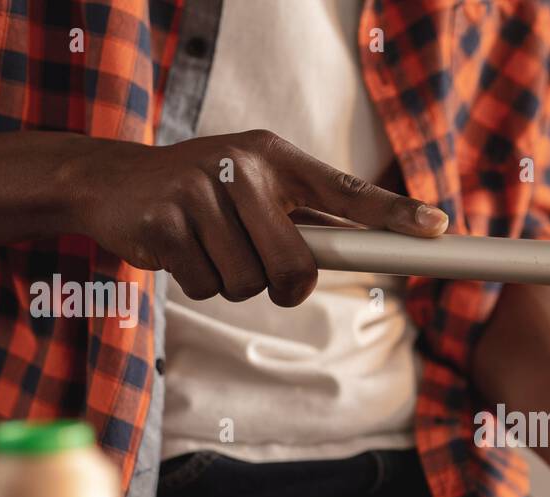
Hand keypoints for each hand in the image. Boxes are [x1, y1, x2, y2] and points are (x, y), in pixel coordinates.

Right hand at [68, 129, 447, 305]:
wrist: (112, 181)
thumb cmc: (203, 192)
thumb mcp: (255, 187)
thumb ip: (308, 215)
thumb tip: (376, 246)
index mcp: (275, 157)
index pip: (347, 190)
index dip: (394, 214)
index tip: (437, 228)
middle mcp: (242, 167)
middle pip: (298, 267)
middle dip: (285, 286)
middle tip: (263, 270)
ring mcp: (200, 193)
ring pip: (250, 285)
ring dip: (234, 283)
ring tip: (210, 248)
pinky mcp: (165, 224)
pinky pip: (208, 286)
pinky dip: (199, 282)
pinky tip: (182, 251)